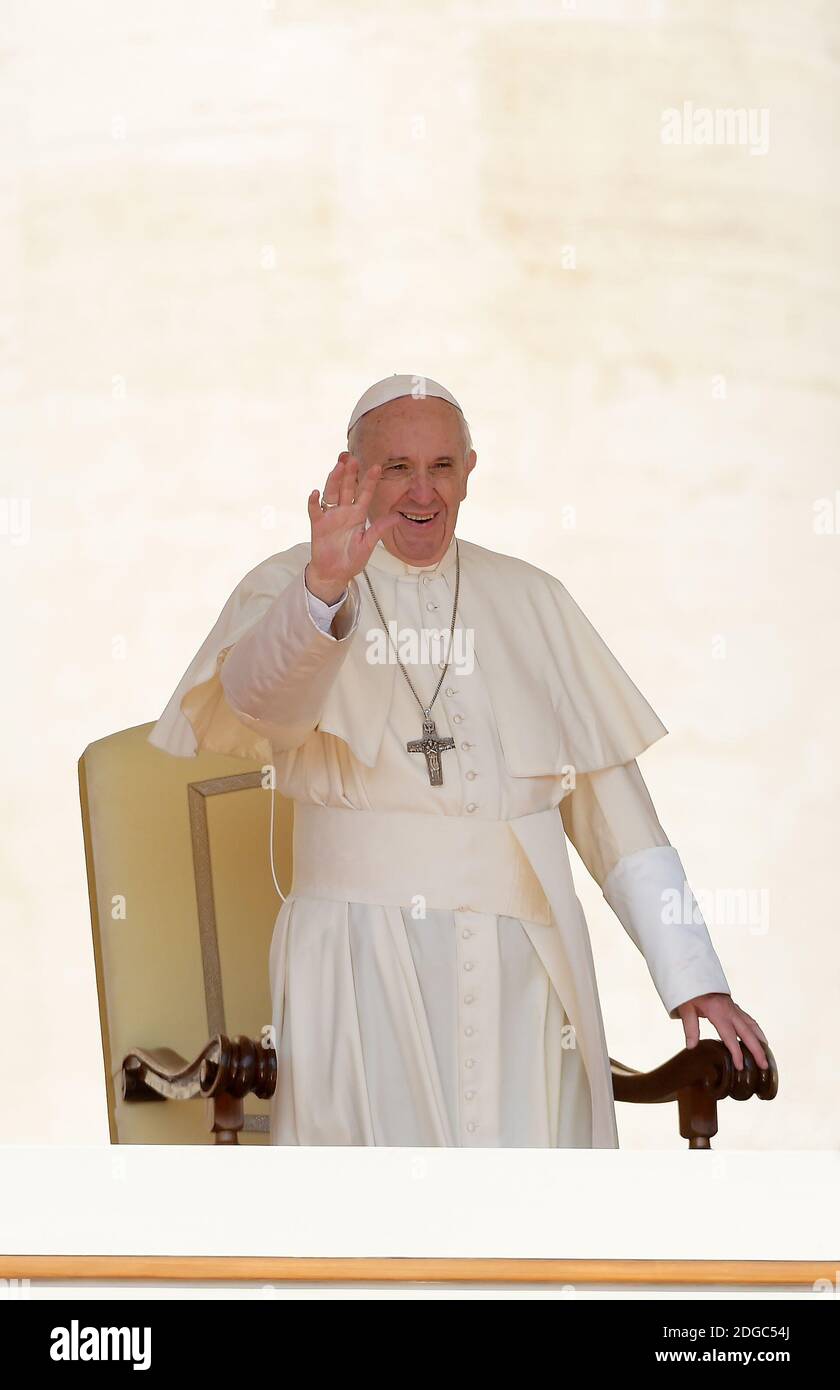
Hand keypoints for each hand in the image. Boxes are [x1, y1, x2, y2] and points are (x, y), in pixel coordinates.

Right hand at [306, 456, 400, 602]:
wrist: (335, 574)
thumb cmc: (351, 560)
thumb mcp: (368, 544)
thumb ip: (379, 529)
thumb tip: (397, 517)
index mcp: (358, 515)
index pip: (365, 493)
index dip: (370, 480)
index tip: (377, 466)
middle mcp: (344, 512)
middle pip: (347, 488)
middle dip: (350, 473)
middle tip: (352, 458)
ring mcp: (330, 517)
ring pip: (331, 493)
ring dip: (334, 480)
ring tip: (338, 467)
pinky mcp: (318, 525)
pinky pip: (315, 510)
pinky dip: (313, 502)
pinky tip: (315, 493)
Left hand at [676, 993, 769, 1071]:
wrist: (695, 975)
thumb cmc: (689, 992)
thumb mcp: (685, 1008)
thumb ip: (690, 1027)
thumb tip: (691, 1046)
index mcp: (718, 1012)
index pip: (730, 1036)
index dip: (736, 1052)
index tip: (741, 1066)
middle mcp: (730, 1010)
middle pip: (747, 1032)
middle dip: (757, 1050)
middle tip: (764, 1065)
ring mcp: (734, 1008)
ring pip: (752, 1025)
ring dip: (760, 1040)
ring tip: (766, 1054)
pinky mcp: (734, 1007)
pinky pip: (749, 1020)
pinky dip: (757, 1030)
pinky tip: (760, 1038)